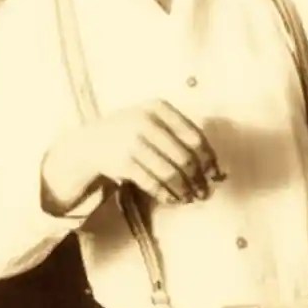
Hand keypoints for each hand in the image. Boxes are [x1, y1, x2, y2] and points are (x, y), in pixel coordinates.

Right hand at [42, 100, 223, 213]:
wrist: (90, 142)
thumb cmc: (134, 132)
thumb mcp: (155, 122)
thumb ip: (182, 137)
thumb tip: (217, 170)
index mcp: (160, 108)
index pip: (194, 135)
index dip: (209, 157)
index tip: (216, 174)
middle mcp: (146, 122)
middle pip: (184, 156)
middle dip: (198, 178)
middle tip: (205, 192)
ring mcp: (132, 142)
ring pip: (169, 172)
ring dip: (183, 189)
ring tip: (191, 198)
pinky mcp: (122, 162)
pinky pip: (151, 182)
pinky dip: (165, 194)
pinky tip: (173, 200)